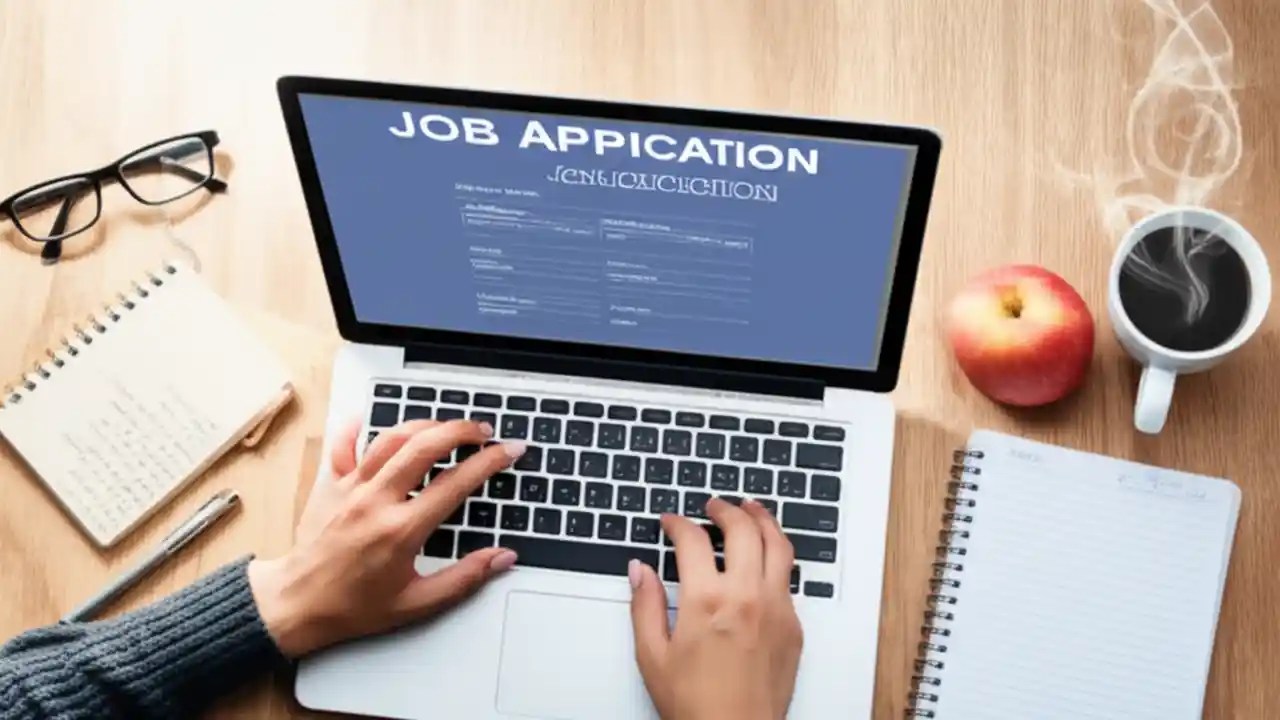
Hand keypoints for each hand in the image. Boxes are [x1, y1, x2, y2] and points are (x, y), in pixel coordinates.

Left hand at [248, 418, 524, 657]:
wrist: (297, 606)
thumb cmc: (353, 607)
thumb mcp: (417, 603)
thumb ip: (464, 578)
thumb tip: (502, 558)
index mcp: (401, 530)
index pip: (456, 483)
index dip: (490, 462)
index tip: (508, 450)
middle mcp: (376, 501)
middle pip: (424, 446)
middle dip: (460, 430)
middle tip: (482, 430)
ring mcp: (350, 490)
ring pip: (390, 438)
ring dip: (422, 425)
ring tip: (444, 426)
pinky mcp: (330, 487)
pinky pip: (342, 446)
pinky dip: (356, 428)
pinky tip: (367, 418)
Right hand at [629, 498, 802, 719]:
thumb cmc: (696, 706)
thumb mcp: (652, 656)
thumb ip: (645, 606)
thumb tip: (639, 571)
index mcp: (706, 601)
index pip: (693, 539)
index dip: (678, 523)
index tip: (671, 522)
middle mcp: (747, 597)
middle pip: (743, 529)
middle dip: (725, 509)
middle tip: (714, 506)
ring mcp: (776, 609)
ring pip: (778, 545)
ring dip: (763, 520)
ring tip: (752, 510)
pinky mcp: (794, 626)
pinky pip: (789, 578)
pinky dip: (777, 558)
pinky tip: (766, 557)